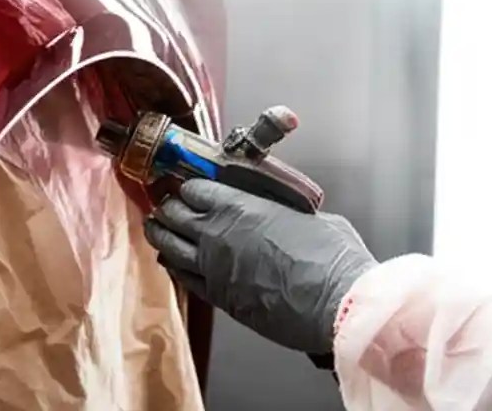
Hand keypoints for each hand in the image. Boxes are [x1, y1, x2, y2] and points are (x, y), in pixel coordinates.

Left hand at [144, 179, 376, 353]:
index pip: (196, 189)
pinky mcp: (220, 298)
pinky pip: (184, 278)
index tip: (187, 186)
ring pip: (170, 247)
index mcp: (240, 207)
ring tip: (156, 228)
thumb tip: (290, 218)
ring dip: (161, 234)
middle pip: (175, 214)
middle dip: (168, 207)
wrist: (335, 304)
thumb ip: (288, 214)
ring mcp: (213, 269)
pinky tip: (169, 262)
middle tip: (165, 205)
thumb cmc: (331, 258)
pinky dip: (173, 266)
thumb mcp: (311, 219)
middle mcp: (217, 234)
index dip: (189, 187)